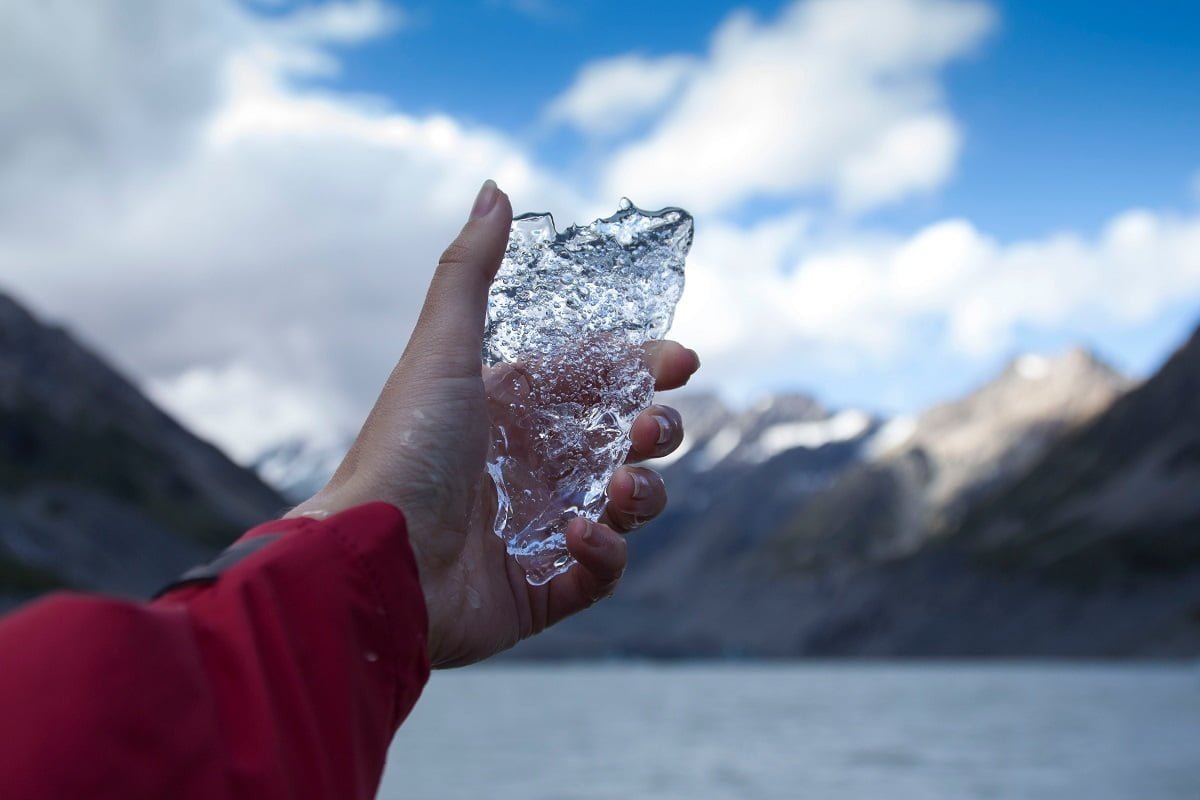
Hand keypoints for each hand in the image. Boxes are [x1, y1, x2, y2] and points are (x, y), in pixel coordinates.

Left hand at [288, 181, 698, 666]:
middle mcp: (531, 465)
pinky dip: (606, 553)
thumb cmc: (405, 447)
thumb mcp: (442, 350)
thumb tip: (494, 187)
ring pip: (628, 505)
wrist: (372, 561)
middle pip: (628, 442)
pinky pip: (602, 570)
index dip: (650, 368)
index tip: (685, 361)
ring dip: (641, 493)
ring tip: (617, 487)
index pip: (602, 381)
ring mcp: (539, 528)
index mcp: (514, 409)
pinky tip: (579, 535)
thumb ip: (471, 270)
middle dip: (656, 431)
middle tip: (649, 430)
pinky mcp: (540, 587)